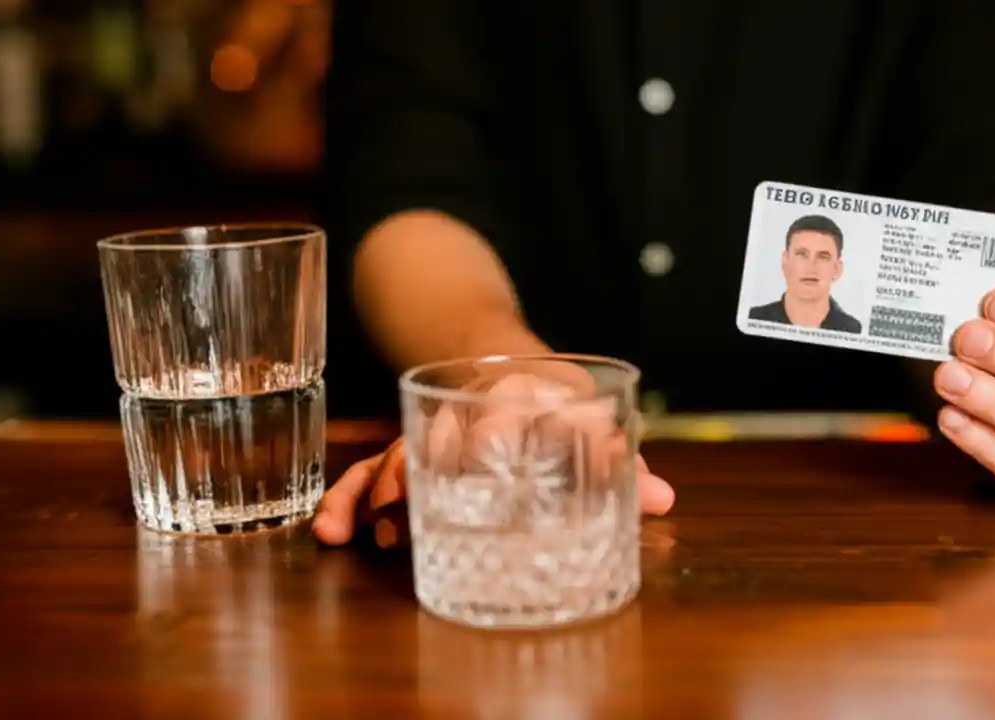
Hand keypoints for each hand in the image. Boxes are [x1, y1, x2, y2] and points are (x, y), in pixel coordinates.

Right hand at [312, 372, 675, 546]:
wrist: (504, 360)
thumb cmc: (556, 401)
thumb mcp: (588, 421)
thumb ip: (622, 462)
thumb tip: (663, 499)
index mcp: (519, 395)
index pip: (505, 410)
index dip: (492, 431)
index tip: (474, 456)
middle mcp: (467, 411)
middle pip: (435, 438)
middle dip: (413, 473)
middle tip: (399, 514)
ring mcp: (434, 431)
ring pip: (393, 454)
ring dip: (369, 493)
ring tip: (350, 532)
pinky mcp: (408, 451)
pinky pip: (372, 471)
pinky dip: (350, 498)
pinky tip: (331, 530)